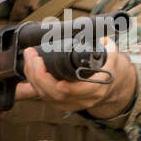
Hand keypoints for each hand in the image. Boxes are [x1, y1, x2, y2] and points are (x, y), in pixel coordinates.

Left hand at [18, 37, 137, 117]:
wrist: (109, 86)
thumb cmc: (108, 69)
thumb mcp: (112, 55)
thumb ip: (106, 46)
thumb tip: (101, 37)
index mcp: (97, 88)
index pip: (83, 93)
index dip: (69, 89)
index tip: (59, 82)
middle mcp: (82, 99)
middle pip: (57, 95)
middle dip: (40, 76)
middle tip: (33, 56)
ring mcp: (69, 103)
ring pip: (46, 96)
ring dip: (33, 77)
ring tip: (29, 57)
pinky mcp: (59, 103)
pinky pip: (42, 95)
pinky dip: (32, 82)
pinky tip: (28, 68)